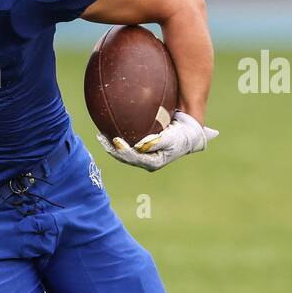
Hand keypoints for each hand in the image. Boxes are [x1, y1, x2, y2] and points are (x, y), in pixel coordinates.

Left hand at [96, 111, 218, 171]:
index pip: (133, 158)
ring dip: (112, 145)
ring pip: (124, 153)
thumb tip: (139, 146)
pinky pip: (127, 144)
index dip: (122, 151)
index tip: (115, 140)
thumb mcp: (172, 138)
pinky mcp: (142, 149)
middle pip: (125, 157)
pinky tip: (108, 129)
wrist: (190, 133)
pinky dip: (118, 139)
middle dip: (112, 149)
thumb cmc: (182, 135)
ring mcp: (143, 156)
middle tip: (101, 137)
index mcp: (153, 162)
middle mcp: (146, 161)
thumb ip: (156, 142)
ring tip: (101, 135)